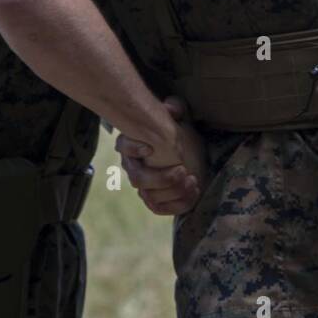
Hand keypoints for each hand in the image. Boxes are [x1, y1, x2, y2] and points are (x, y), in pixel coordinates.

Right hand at [115, 97, 206, 215]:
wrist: (187, 150)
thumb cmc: (176, 131)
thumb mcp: (177, 116)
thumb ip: (174, 108)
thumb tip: (172, 109)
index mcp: (132, 143)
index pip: (123, 145)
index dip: (132, 148)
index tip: (149, 148)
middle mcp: (134, 167)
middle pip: (138, 179)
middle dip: (161, 178)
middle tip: (183, 169)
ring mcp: (143, 186)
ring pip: (149, 197)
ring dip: (173, 193)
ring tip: (193, 181)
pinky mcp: (155, 199)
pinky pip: (159, 208)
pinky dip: (177, 205)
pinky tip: (194, 193)